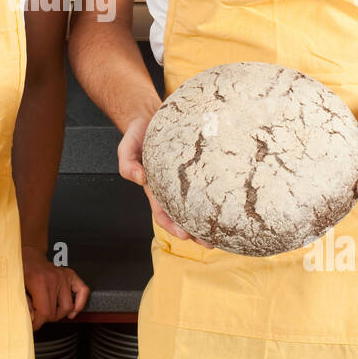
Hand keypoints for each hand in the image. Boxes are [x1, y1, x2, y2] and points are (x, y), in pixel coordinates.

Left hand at [22, 246, 89, 330]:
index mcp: (39, 282)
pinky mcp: (70, 275)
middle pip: (56, 311)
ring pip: (68, 306)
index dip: (38, 323)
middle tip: (39, 317)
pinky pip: (83, 291)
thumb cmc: (22, 271)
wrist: (29, 256)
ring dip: (59, 314)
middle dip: (47, 319)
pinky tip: (72, 312)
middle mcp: (54, 278)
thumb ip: (24, 304)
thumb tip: (32, 319)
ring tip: (50, 312)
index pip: (45, 312)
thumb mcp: (17, 287)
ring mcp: (64, 276)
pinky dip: (80, 304)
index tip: (34, 326)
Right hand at [117, 116, 213, 250]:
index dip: (173, 226)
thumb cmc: (138, 134)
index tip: (185, 235)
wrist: (150, 117)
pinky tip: (230, 200)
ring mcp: (185, 178)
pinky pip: (207, 183)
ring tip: (225, 230)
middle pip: (185, 216)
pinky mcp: (198, 165)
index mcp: (155, 188)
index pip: (164, 213)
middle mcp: (171, 188)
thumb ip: (127, 163)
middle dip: (196, 232)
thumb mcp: (127, 146)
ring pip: (199, 204)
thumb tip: (139, 178)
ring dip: (209, 219)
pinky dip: (217, 194)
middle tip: (212, 242)